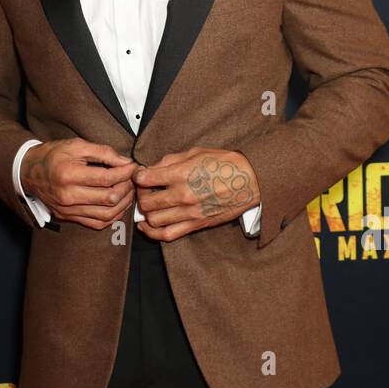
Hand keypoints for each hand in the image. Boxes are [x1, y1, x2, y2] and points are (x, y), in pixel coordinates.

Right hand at [21, 138, 136, 229]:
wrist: (29, 171)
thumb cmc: (53, 155)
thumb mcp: (77, 146)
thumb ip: (103, 152)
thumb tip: (126, 162)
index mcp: (69, 175)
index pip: (107, 178)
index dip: (126, 172)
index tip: (133, 166)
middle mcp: (68, 196)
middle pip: (109, 198)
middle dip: (127, 187)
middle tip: (132, 178)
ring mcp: (68, 210)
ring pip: (106, 214)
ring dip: (123, 204)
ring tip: (128, 191)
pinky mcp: (68, 217)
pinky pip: (97, 223)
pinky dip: (112, 216)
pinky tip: (118, 204)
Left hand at [134, 147, 260, 241]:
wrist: (250, 181)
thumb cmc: (225, 164)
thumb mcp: (196, 152)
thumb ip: (170, 160)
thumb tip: (152, 168)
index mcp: (181, 173)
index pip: (145, 179)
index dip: (138, 176)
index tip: (140, 175)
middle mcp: (183, 195)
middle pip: (146, 202)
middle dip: (140, 195)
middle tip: (144, 190)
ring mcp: (189, 212)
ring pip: (153, 219)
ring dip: (146, 213)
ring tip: (149, 205)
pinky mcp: (196, 225)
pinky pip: (167, 235)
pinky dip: (152, 232)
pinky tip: (147, 226)